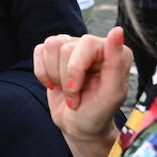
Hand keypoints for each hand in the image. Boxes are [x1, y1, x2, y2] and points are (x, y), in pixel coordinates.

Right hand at [35, 28, 129, 142]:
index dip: (76, 68)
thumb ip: (116, 62)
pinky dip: (42, 73)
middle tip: (74, 97)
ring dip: (54, 74)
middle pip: (65, 47)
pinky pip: (39, 51)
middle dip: (65, 79)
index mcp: (113, 51)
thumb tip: (117, 30)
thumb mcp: (111, 94)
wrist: (78, 126)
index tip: (77, 90)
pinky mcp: (55, 54)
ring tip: (66, 89)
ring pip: (51, 45)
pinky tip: (54, 84)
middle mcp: (93, 45)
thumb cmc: (97, 113)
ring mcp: (73, 47)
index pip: (86, 43)